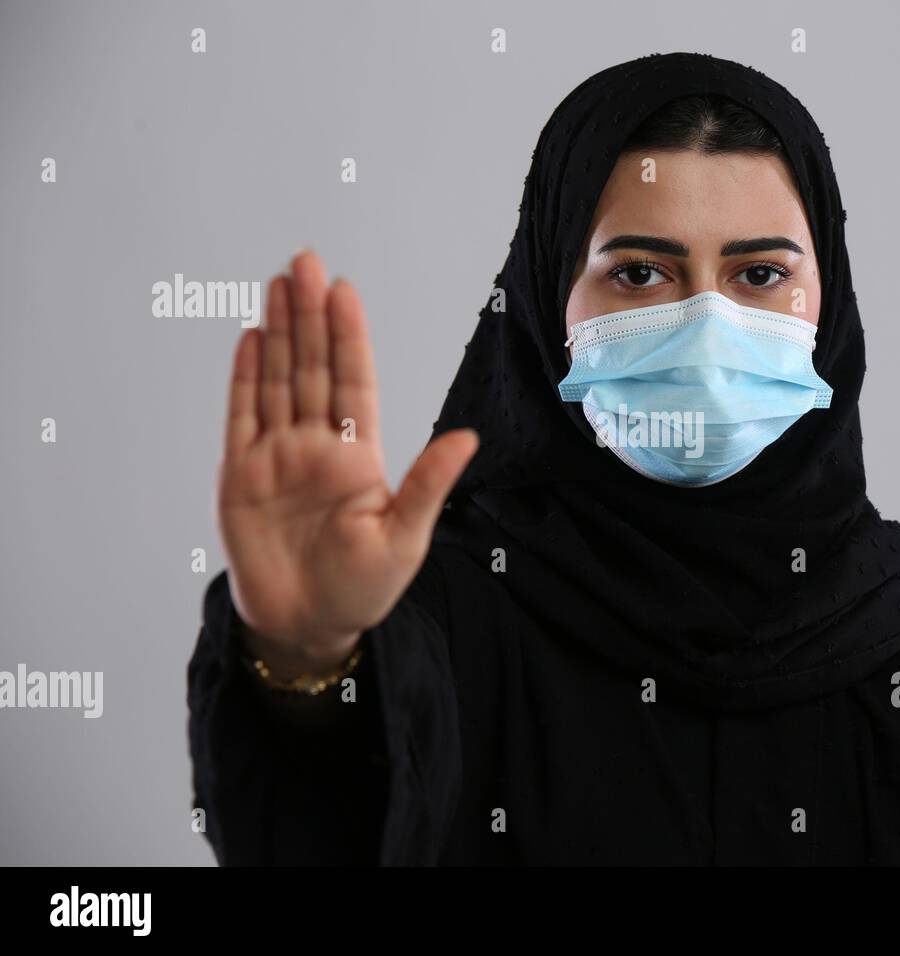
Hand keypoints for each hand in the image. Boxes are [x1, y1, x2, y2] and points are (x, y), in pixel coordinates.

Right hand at [217, 250, 476, 677]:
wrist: (307, 626)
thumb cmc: (362, 588)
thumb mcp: (404, 538)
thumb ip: (427, 483)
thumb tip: (468, 438)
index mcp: (359, 456)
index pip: (353, 382)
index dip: (348, 337)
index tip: (345, 293)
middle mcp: (318, 446)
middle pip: (312, 369)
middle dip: (309, 317)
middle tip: (306, 262)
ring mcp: (277, 457)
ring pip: (277, 381)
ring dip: (277, 333)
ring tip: (279, 284)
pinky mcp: (241, 476)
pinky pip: (242, 417)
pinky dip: (245, 379)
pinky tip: (251, 338)